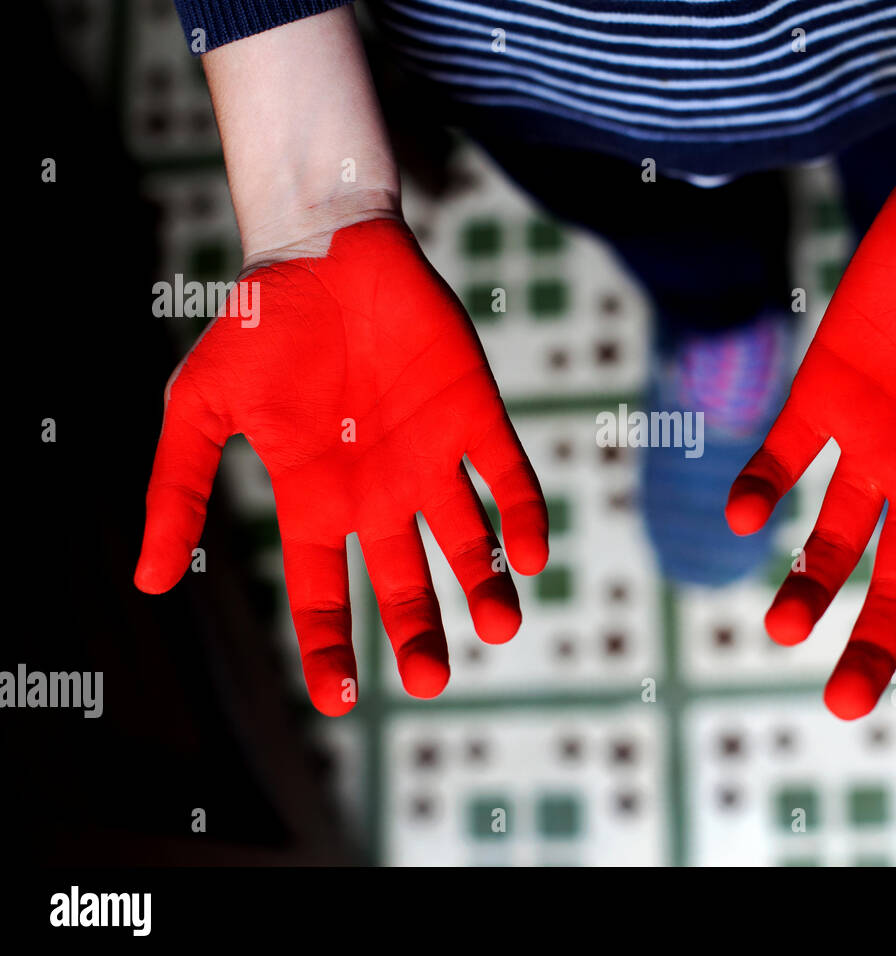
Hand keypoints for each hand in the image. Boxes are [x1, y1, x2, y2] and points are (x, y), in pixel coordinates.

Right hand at [135, 219, 548, 714]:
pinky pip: (505, 474)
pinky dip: (519, 513)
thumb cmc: (256, 326)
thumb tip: (146, 583)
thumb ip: (176, 490)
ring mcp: (430, 453)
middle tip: (434, 681)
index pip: (324, 591)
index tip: (341, 700)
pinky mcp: (471, 412)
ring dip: (484, 584)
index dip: (331, 647)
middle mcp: (379, 489)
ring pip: (467, 537)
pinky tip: (528, 552)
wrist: (320, 247)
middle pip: (406, 581)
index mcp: (316, 496)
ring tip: (500, 625)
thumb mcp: (197, 409)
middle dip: (421, 631)